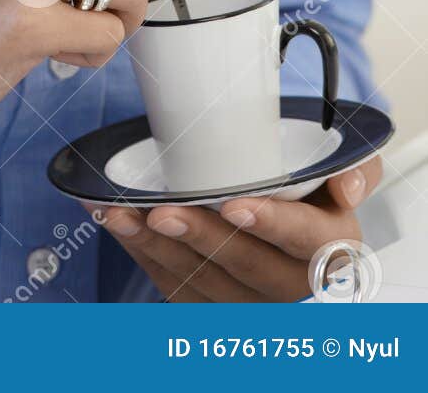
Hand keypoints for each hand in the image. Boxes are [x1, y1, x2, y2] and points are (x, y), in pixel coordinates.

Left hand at [84, 155, 382, 300]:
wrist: (278, 207)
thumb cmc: (302, 183)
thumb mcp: (335, 165)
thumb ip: (353, 166)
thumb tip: (346, 184)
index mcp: (330, 247)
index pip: (308, 242)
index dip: (272, 225)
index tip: (234, 205)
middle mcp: (292, 284)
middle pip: (248, 268)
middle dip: (201, 239)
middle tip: (162, 212)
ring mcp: (250, 302)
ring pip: (204, 284)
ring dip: (158, 248)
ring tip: (121, 213)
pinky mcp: (212, 307)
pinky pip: (175, 288)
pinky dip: (142, 255)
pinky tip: (118, 225)